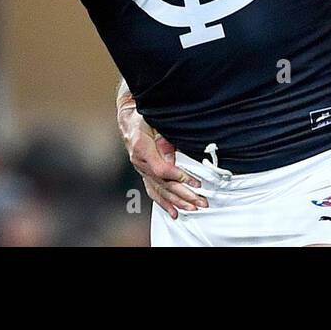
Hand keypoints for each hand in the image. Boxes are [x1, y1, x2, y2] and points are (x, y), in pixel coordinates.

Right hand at [118, 104, 206, 218]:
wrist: (129, 120)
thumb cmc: (143, 117)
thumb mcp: (155, 122)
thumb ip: (163, 140)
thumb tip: (172, 159)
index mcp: (141, 148)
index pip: (162, 170)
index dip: (179, 177)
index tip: (194, 182)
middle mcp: (140, 163)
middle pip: (163, 184)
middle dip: (184, 194)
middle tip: (201, 201)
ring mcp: (141, 170)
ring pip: (160, 191)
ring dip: (177, 202)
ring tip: (193, 208)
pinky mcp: (144, 174)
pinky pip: (154, 191)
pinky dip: (164, 203)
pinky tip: (174, 212)